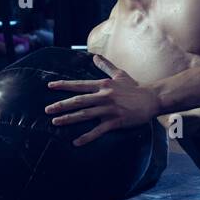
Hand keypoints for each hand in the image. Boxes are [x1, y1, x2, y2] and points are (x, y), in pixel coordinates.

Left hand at [44, 57, 161, 144]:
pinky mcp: (116, 121)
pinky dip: (87, 137)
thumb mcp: (120, 74)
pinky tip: (76, 142)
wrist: (152, 98)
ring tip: (55, 122)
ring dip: (69, 119)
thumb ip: (106, 66)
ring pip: (85, 115)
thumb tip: (95, 56)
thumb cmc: (136, 87)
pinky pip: (99, 130)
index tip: (50, 86)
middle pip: (79, 101)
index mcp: (103, 85)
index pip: (80, 85)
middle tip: (47, 110)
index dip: (64, 85)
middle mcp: (104, 96)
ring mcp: (110, 109)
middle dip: (61, 105)